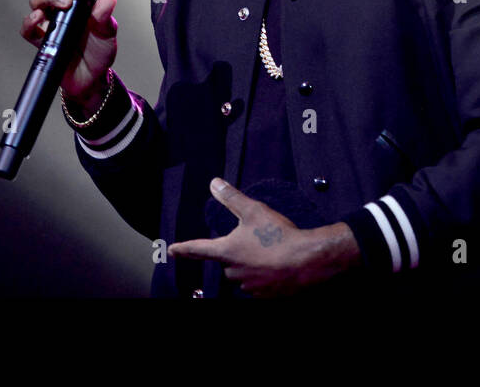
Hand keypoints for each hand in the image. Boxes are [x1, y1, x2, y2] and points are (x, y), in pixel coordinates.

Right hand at [20, 0, 117, 112]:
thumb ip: (105, 17)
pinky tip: (40, 19)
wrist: (92, 78)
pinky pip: (28, 27)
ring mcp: (48, 21)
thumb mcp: (108, 33)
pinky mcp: (39, 40)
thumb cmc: (99, 49)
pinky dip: (30, 21)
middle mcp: (59, 4)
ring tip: (65, 4)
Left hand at [167, 179, 359, 296]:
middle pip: (226, 261)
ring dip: (251, 264)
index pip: (198, 249)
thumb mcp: (254, 211)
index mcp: (227, 251)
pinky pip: (257, 285)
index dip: (184, 248)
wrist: (306, 261)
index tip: (173, 250)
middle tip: (258, 240)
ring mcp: (248, 286)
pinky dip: (264, 276)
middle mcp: (233, 271)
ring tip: (270, 252)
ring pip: (242, 273)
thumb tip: (214, 183)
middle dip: (237, 251)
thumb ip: (232, 198)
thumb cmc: (278, 235)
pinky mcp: (264, 295)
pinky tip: (277, 266)